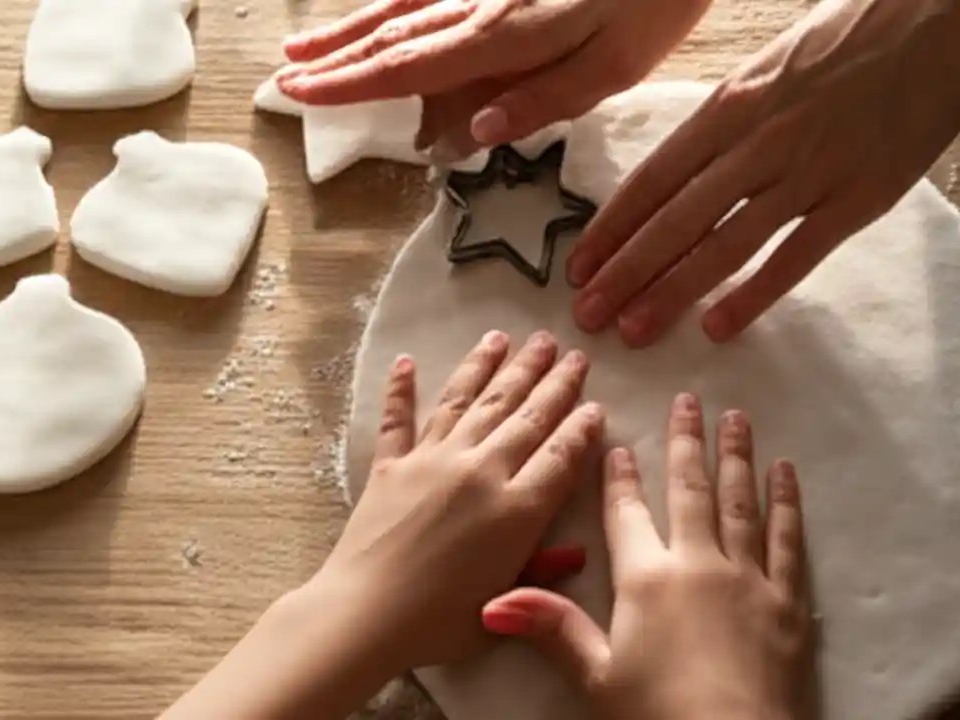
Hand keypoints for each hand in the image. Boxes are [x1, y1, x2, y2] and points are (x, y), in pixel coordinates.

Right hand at [277, 0, 709, 157]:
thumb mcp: (613, 66)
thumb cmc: (653, 2)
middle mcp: (481, 3)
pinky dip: (391, 0)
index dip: (352, 86)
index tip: (302, 98)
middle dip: (336, 62)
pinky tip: (376, 9)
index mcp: (504, 37)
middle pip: (393, 35)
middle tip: (285, 81)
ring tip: (303, 48)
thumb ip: (543, 99)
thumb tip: (475, 133)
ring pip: (402, 4)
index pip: (409, 67)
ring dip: (349, 29)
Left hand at [319, 330, 605, 669]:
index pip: (560, 453)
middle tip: (568, 349)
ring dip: (492, 366)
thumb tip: (576, 552)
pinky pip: (399, 419)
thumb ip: (542, 571)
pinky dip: (402, 389)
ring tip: (508, 337)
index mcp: (516, 508)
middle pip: (524, 415)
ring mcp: (432, 461)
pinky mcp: (391, 466)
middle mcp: (479, 471)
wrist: (364, 616)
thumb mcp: (506, 600)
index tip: (595, 402)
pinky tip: (409, 361)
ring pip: (470, 401)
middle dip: (551, 380)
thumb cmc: (440, 622)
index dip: (581, 425)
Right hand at [482, 394, 814, 719]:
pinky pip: (787, 538)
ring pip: (740, 503)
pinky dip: (785, 503)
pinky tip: (785, 474)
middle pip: (690, 491)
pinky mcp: (788, 600)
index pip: (627, 514)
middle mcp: (698, 564)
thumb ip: (552, 630)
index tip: (621, 442)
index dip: (620, 478)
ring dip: (738, 457)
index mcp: (646, 579)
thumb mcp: (596, 677)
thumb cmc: (658, 717)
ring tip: (737, 418)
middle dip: (687, 442)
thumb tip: (491, 601)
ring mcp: (749, 578)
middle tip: (690, 399)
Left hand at [567, 0, 959, 346]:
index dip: (612, 227)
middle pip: (674, 219)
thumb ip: (726, 118)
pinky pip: (794, 256)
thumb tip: (685, 168)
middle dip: (624, 273)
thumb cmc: (850, 33)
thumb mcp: (767, 65)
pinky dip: (753, 295)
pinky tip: (718, 327)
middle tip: (588, 316)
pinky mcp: (857, 198)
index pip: (653, 178)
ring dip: (672, 292)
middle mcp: (756, 142)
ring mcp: (807, 173)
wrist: (939, 16)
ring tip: (634, 331)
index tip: (579, 265)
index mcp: (729, 105)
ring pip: (723, 244)